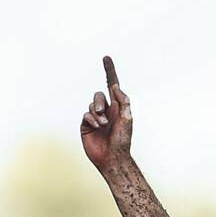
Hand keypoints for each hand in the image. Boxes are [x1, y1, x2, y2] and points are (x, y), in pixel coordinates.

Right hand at [80, 56, 132, 171]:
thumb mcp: (127, 119)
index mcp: (118, 108)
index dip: (109, 72)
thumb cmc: (123, 141)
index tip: (106, 58)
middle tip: (103, 113)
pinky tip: (96, 128)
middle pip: (98, 95)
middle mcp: (107, 112)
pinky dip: (91, 119)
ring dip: (97, 114)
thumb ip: (123, 101)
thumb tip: (115, 86)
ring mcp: (96, 119)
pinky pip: (85, 115)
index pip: (112, 86)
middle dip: (99, 101)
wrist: (113, 158)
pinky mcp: (87, 126)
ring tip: (103, 126)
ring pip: (91, 105)